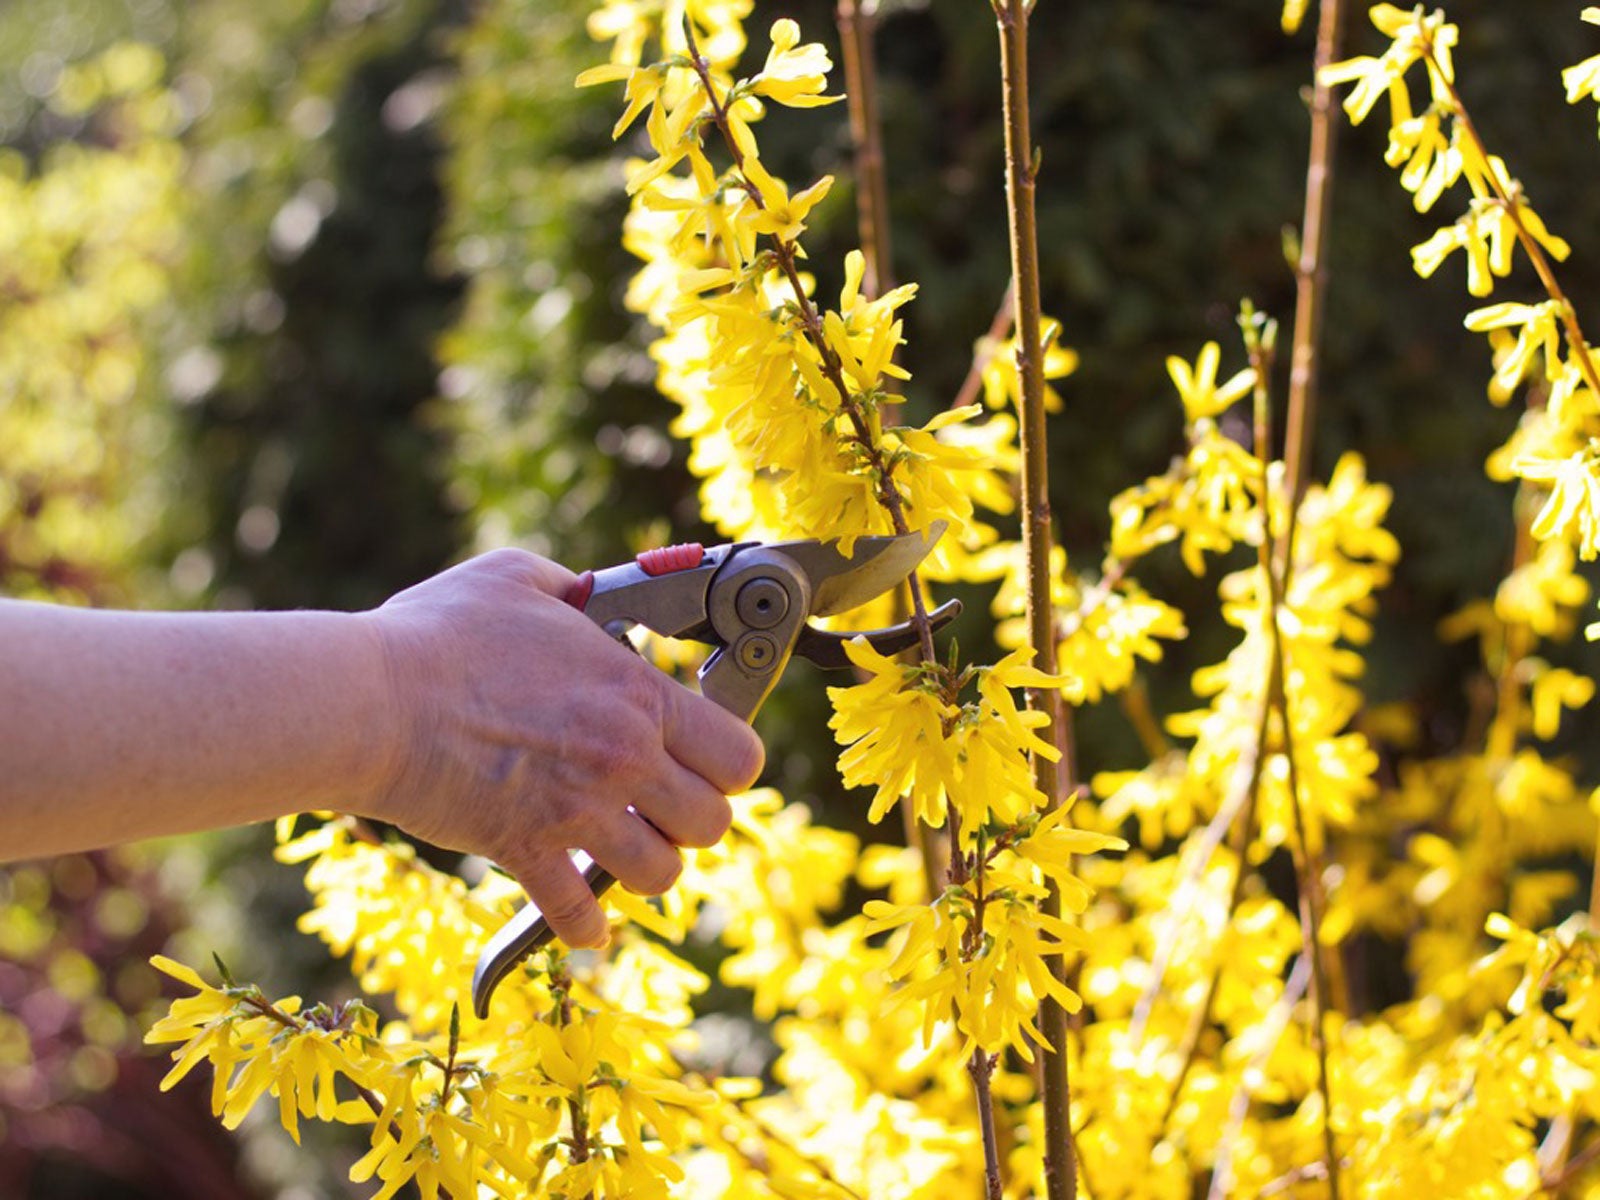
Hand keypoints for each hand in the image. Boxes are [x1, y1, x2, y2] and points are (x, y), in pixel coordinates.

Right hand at [363, 549, 764, 947]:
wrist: (370, 698)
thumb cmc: (438, 634)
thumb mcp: (516, 579)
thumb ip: (571, 588)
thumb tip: (587, 592)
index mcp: (635, 694)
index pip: (739, 753)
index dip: (728, 762)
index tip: (702, 758)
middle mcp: (624, 757)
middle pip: (713, 822)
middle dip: (693, 818)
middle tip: (661, 805)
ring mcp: (578, 811)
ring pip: (662, 874)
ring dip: (647, 866)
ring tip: (622, 848)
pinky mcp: (526, 851)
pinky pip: (579, 915)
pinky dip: (585, 925)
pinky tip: (583, 918)